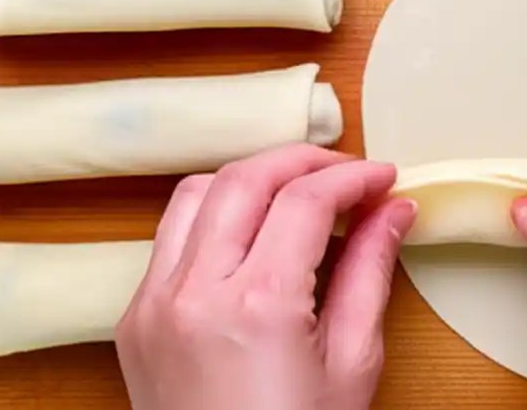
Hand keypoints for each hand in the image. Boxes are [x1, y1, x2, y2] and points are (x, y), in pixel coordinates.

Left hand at [116, 144, 417, 409]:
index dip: (352, 177)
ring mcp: (152, 303)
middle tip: (346, 172)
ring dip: (249, 178)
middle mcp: (193, 292)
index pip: (305, 200)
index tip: (384, 178)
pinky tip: (249, 232)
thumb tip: (393, 210)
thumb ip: (370, 274)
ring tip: (297, 192)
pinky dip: (211, 216)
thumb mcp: (352, 366)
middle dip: (301, 160)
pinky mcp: (133, 318)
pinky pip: (169, 238)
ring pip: (195, 193)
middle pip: (244, 178)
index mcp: (256, 306)